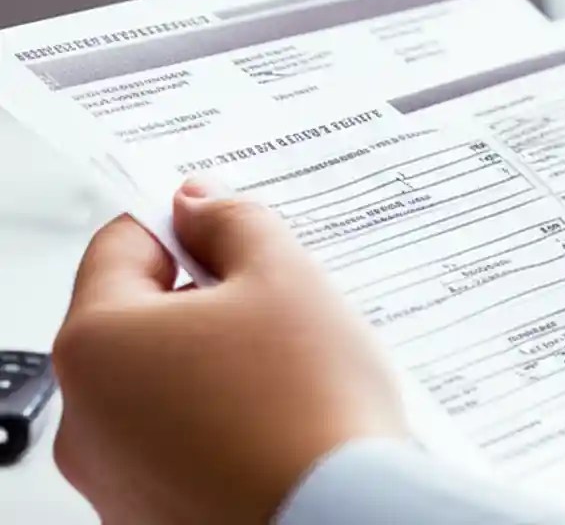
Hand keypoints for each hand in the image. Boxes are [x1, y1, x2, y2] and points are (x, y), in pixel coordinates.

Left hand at [53, 178, 409, 523]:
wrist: (345, 520)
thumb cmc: (312, 408)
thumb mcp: (286, 278)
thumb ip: (235, 222)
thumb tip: (200, 204)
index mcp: (98, 345)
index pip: (121, 246)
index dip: (182, 222)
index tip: (228, 224)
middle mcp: (85, 420)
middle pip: (139, 322)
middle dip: (207, 303)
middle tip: (279, 308)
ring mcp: (116, 479)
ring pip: (163, 388)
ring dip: (216, 367)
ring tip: (290, 377)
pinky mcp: (155, 518)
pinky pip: (181, 446)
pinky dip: (223, 426)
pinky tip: (282, 425)